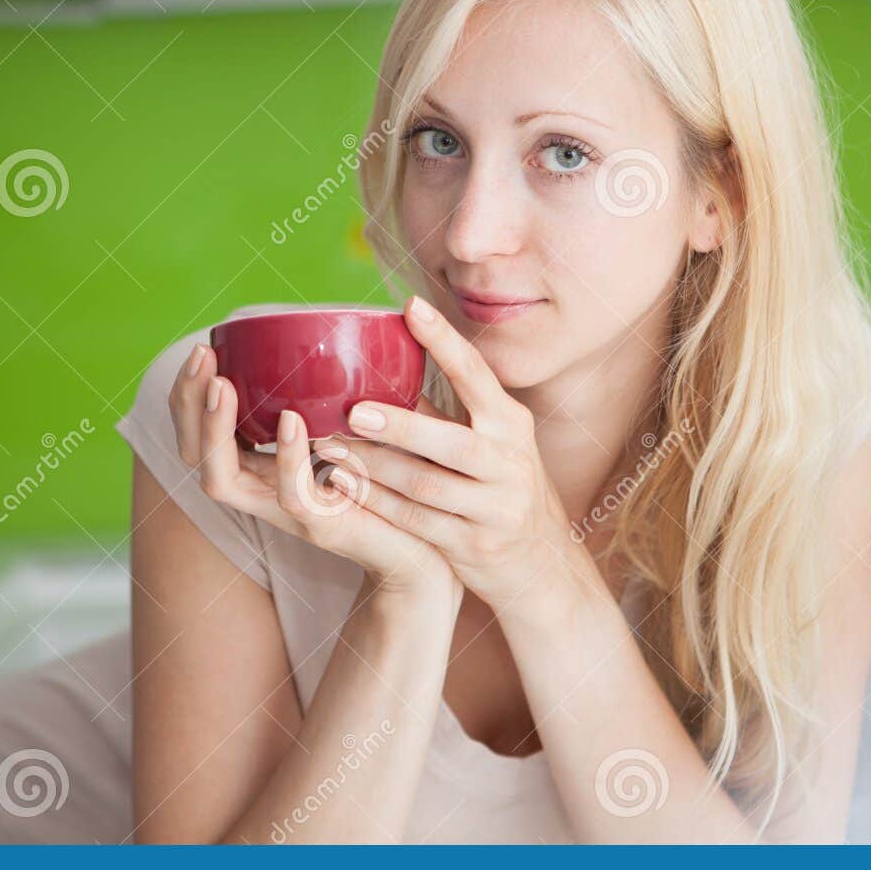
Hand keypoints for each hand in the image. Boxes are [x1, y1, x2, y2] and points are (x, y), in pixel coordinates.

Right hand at [168, 342, 458, 602]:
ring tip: (221, 386)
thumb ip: (337, 393)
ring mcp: (288, 511)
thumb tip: (345, 325)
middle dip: (188, 403)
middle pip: (193, 453)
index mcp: (262, 465)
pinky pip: (291, 495)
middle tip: (202, 357)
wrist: (430, 550)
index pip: (198, 432)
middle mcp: (263, 489)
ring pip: (221, 479)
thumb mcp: (354, 428)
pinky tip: (291, 421)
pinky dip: (285, 456)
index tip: (203, 348)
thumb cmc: (393, 482)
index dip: (187, 394)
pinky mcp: (327, 526)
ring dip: (214, 429)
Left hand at [317, 294, 606, 620]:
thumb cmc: (501, 485)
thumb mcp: (491, 443)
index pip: (478, 375)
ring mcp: (495, 507)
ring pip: (427, 485)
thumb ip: (445, 410)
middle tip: (354, 410)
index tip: (412, 306)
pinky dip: (378, 504)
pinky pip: (418, 522)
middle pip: (453, 442)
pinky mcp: (474, 545)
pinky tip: (345, 488)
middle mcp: (510, 462)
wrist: (539, 562)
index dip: (445, 341)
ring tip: (330, 450)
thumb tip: (389, 357)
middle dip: (402, 426)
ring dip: (375, 468)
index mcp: (511, 424)